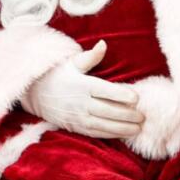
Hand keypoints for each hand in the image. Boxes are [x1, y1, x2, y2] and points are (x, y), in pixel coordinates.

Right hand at [22, 41, 143, 139]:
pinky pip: (95, 133)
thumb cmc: (58, 74)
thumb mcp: (72, 62)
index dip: (121, 95)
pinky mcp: (75, 126)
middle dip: (126, 115)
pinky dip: (110, 134)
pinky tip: (123, 134)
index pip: (104, 91)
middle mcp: (80, 102)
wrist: (36, 93)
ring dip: (122, 128)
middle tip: (142, 116)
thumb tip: (103, 44)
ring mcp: (77, 116)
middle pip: (107, 110)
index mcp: (82, 84)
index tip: (136, 98)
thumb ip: (91, 56)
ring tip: (138, 128)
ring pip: (103, 125)